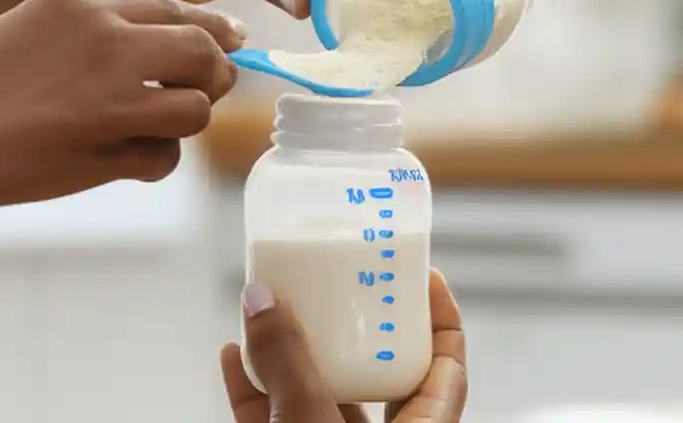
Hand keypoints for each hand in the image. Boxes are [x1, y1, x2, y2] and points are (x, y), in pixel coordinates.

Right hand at [0, 0, 242, 213]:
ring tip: (153, 127)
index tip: (232, 39)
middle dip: (217, 72)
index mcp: (82, 4)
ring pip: (197, 106)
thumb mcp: (34, 29)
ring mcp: (111, 93)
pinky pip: (165, 157)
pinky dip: (153, 162)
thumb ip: (99, 30)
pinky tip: (122, 161)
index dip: (211, 27)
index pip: (173, 8)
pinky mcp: (108, 147)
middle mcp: (106, 39)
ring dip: (185, 121)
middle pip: (204, 49)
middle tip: (209, 88)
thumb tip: (173, 42)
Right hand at [220, 269, 466, 422]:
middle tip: (334, 281)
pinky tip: (233, 358)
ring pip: (318, 396)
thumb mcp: (311, 422)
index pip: (449, 367)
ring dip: (289, 354)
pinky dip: (254, 392)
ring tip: (270, 308)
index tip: (424, 275)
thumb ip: (289, 366)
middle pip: (375, 371)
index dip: (442, 320)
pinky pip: (273, 421)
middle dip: (347, 326)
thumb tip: (261, 299)